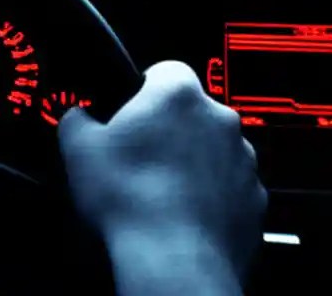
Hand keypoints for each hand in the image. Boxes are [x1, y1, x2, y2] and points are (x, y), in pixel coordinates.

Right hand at [59, 61, 264, 294]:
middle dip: (167, 132)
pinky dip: (210, 198)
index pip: (163, 71)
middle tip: (138, 160)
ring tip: (159, 193)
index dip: (142, 92)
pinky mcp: (254, 198)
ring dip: (191, 164)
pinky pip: (229, 189)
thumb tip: (78, 117)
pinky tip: (181, 216)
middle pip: (190, 113)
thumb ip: (76, 119)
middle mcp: (219, 119)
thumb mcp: (78, 149)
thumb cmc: (130, 200)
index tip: (128, 115)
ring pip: (213, 151)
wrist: (174, 260)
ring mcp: (243, 160)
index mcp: (178, 94)